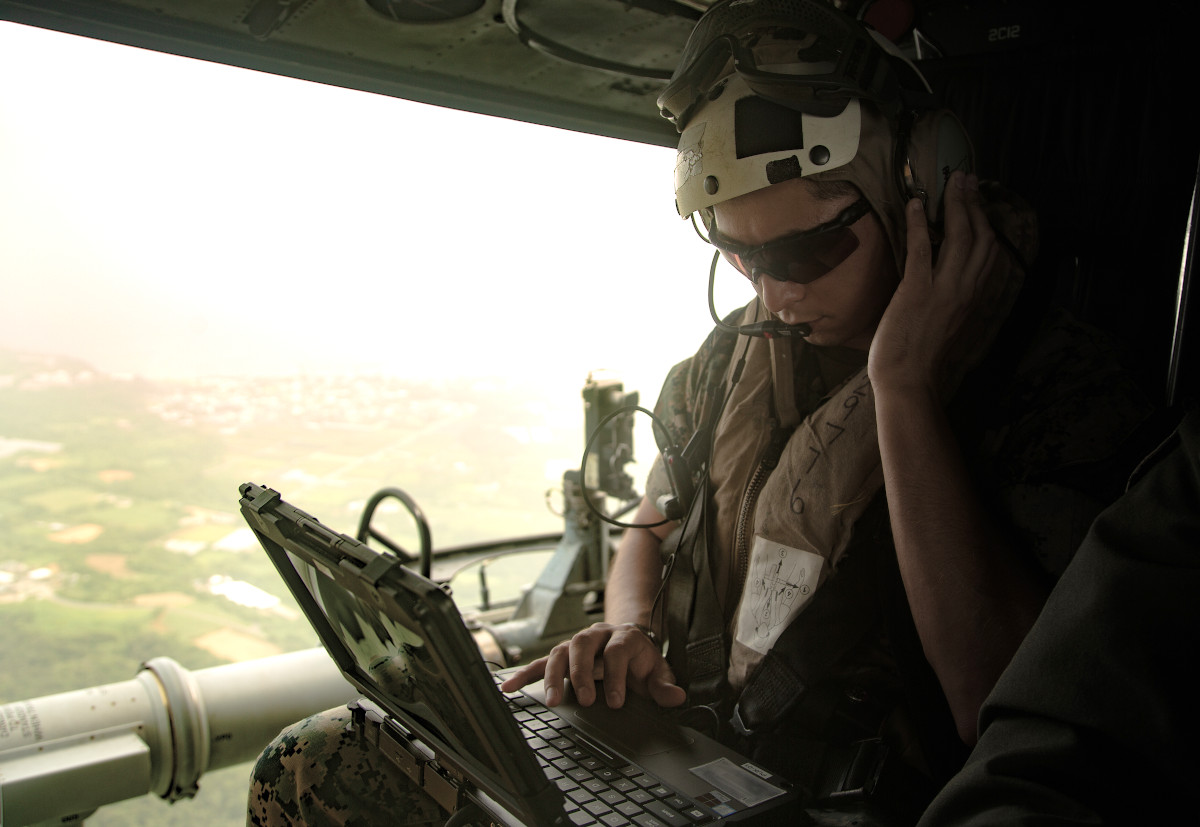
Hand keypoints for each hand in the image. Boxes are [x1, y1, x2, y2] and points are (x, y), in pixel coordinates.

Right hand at [499, 622, 685, 708]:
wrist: (628, 643)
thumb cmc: (641, 661)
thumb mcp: (658, 671)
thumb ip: (665, 685)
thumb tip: (677, 696)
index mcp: (623, 637)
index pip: (616, 652)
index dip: (616, 676)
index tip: (615, 702)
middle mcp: (597, 635)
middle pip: (583, 646)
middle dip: (582, 673)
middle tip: (585, 700)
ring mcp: (577, 642)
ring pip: (560, 652)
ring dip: (554, 676)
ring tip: (552, 701)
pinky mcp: (563, 654)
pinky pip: (541, 661)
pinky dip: (526, 673)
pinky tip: (510, 687)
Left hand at [868, 171, 998, 395]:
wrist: (909, 381)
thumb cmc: (921, 358)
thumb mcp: (948, 323)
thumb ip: (955, 299)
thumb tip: (950, 279)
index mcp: (975, 298)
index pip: (990, 252)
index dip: (986, 222)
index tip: (979, 201)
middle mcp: (966, 290)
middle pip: (980, 236)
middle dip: (975, 203)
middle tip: (966, 179)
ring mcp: (943, 290)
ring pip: (959, 237)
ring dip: (956, 205)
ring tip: (951, 182)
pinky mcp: (917, 291)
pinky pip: (923, 249)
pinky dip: (921, 224)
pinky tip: (917, 204)